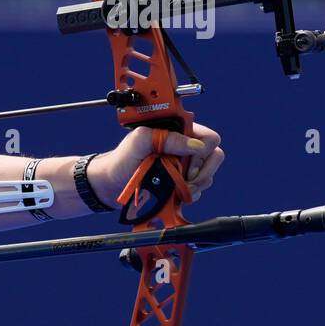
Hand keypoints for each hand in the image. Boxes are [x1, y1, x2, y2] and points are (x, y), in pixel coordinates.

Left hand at [88, 122, 223, 206]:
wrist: (111, 184)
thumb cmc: (121, 159)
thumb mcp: (139, 141)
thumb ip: (167, 137)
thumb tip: (195, 145)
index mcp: (178, 131)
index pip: (209, 138)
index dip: (202, 152)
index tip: (185, 163)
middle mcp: (184, 147)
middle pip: (213, 157)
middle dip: (202, 172)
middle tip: (186, 180)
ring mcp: (184, 165)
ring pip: (207, 175)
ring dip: (196, 184)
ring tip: (178, 188)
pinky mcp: (181, 182)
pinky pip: (199, 188)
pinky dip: (191, 193)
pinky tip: (176, 194)